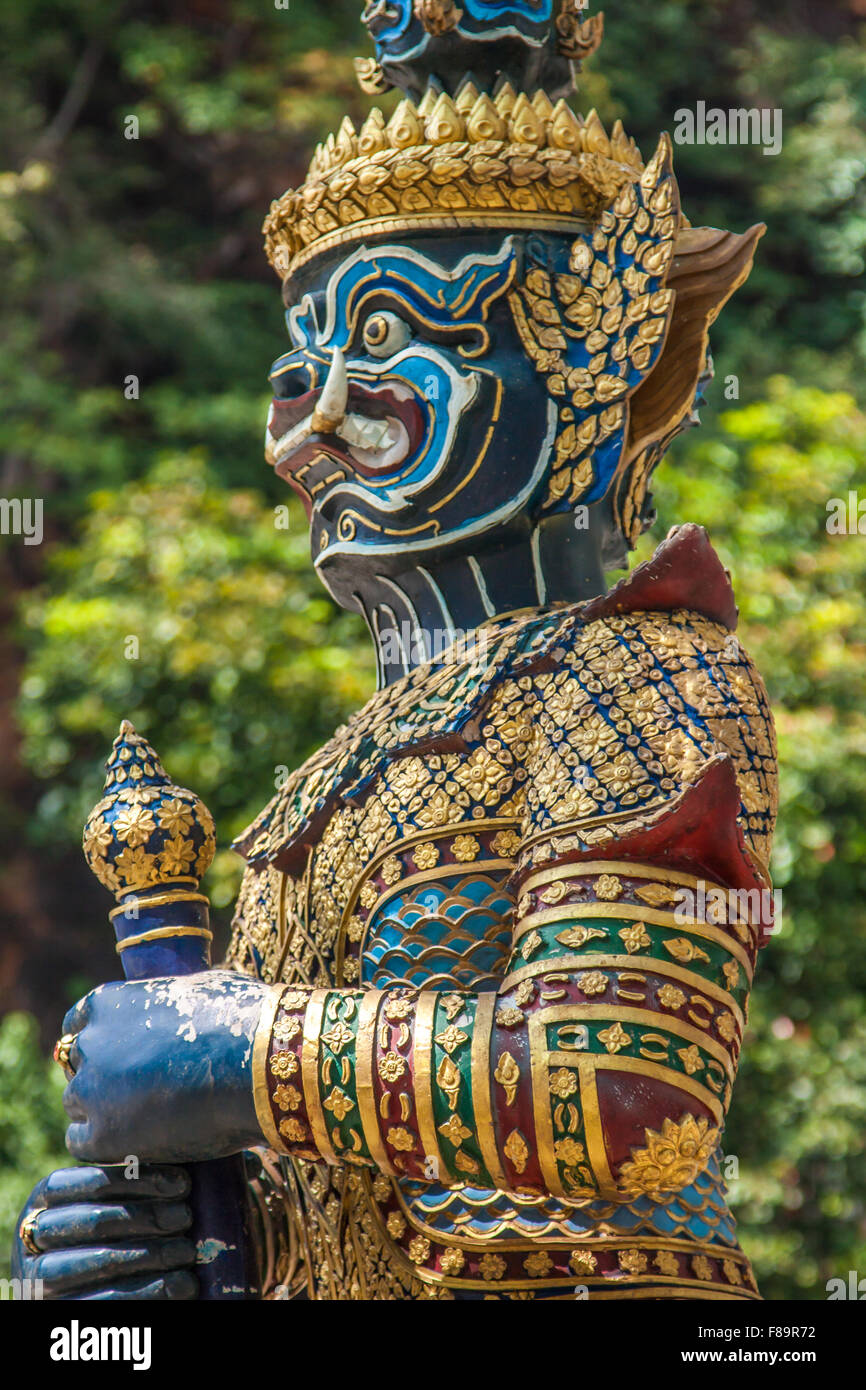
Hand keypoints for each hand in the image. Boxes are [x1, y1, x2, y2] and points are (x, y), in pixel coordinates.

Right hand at [12, 1165, 196, 1299]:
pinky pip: (109, 1302)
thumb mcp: (110, 1203)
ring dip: (153, 1253)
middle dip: (147, 1216)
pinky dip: (152, 1291)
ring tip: (187, 1250)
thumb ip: (128, 1185)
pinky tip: (183, 1283)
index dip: (138, 1179)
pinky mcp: (61, 1311)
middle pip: (95, 1219)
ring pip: (102, 1260)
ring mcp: (40, 1278)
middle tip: (186, 1217)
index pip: (89, 1181)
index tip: (182, 1183)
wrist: (92, 1289)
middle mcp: (34, 1235)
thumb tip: (180, 1159)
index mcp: (45, 1198)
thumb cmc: (113, 1234)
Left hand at [62, 970, 270, 1163]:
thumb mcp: (197, 989)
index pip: (79, 1023)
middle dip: (101, 1075)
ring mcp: (93, 1089)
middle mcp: (92, 1043)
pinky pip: (81, 1142)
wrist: (257, 1064)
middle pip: (78, 1065)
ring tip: (143, 1117)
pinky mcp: (103, 1133)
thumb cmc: (240, 1020)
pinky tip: (131, 1141)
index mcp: (110, 1002)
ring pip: (78, 1104)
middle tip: (137, 1089)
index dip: (99, 1039)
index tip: (117, 1053)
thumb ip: (167, 1002)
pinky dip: (102, 1142)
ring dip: (102, 1109)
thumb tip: (177, 1006)